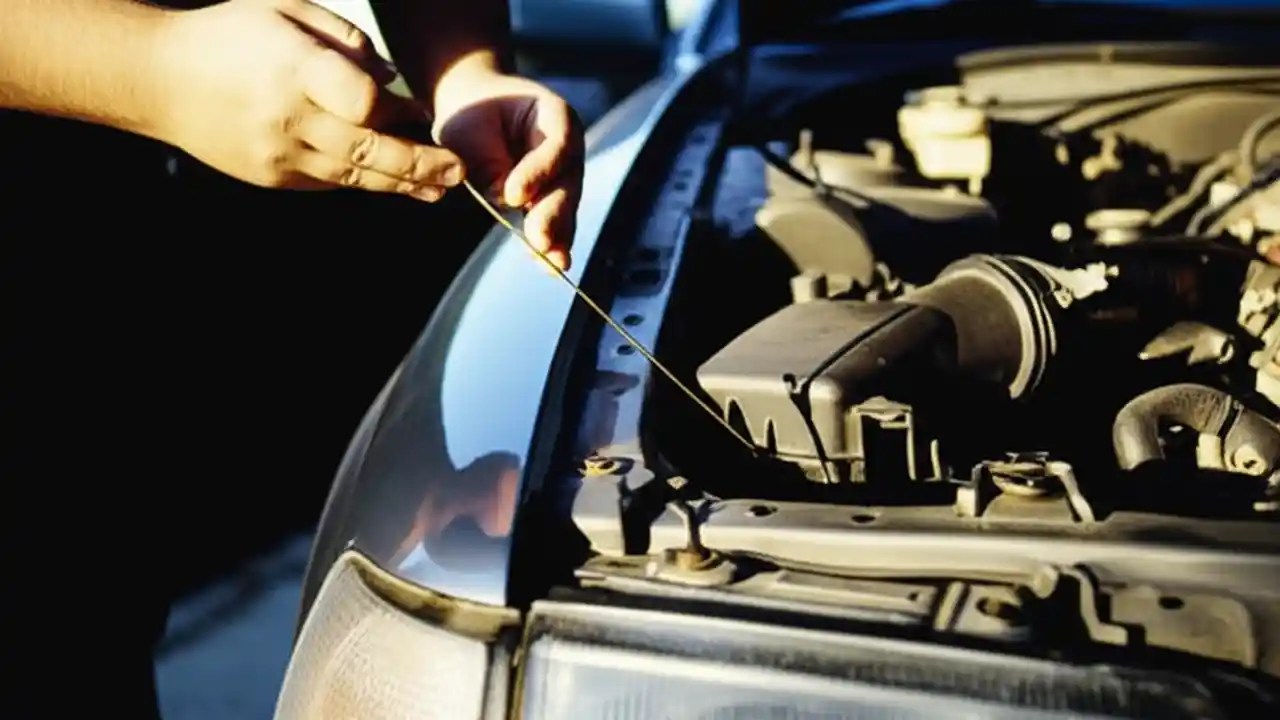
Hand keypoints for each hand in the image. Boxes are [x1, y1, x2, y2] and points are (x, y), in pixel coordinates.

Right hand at [155, 0, 461, 200]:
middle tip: (458, 171)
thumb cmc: (230, 35)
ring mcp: (278, 154)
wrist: (158, 78)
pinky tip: (396, 181)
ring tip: (440, 188)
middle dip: (419, 163)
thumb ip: (344, 40)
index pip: (359, 100)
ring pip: (353, 176)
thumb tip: (392, 81)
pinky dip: (363, 180)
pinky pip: (329, 182)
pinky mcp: (273, 177)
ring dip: (402, 184)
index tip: (418, 110)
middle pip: (366, 149)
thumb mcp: (284, 11)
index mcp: (292, 67)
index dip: (394, 109)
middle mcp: (287, 117)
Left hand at [434, 66, 584, 269]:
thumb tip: (509, 201)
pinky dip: (551, 243)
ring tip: (552, 262)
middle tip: (539, 240)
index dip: (539, 172)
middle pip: (567, 182)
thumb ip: (489, 162)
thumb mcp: (470, 130)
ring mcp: (564, 175)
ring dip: (558, 236)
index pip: (556, 144)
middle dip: (553, 215)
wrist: (470, 111)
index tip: (512, 196)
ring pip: (565, 207)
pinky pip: (556, 222)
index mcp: (556, 116)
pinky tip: (550, 265)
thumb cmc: (469, 113)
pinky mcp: (552, 200)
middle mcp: (568, 148)